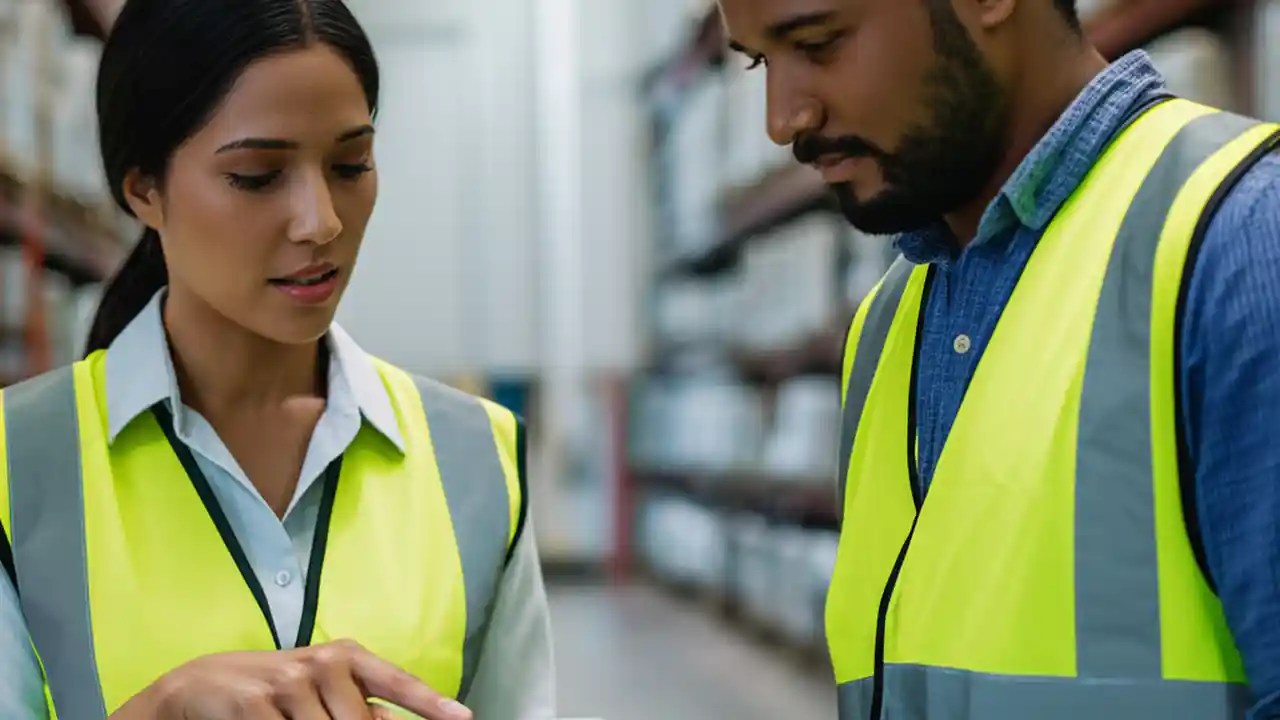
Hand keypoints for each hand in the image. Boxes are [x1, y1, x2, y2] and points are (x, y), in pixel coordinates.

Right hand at [111, 640, 471, 719]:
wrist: (197, 686)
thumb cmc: (271, 692)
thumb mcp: (319, 691)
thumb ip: (358, 707)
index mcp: (346, 657)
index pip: (396, 682)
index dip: (430, 703)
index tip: (463, 717)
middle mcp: (322, 663)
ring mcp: (289, 682)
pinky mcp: (257, 705)